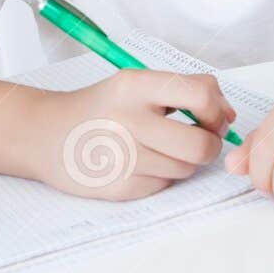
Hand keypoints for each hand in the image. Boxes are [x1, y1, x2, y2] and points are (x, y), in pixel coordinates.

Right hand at [35, 69, 236, 200]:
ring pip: (186, 169)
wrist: (45, 135)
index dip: (216, 110)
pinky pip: (164, 185)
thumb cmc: (100, 108)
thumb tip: (228, 115)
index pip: (199, 94)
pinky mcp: (119, 187)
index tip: (212, 115)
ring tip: (155, 149)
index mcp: (133, 86)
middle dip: (208, 146)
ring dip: (182, 162)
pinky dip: (160, 176)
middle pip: (201, 146)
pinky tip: (136, 164)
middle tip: (195, 140)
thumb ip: (183, 90)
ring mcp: (122, 157)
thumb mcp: (134, 84)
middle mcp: (127, 120)